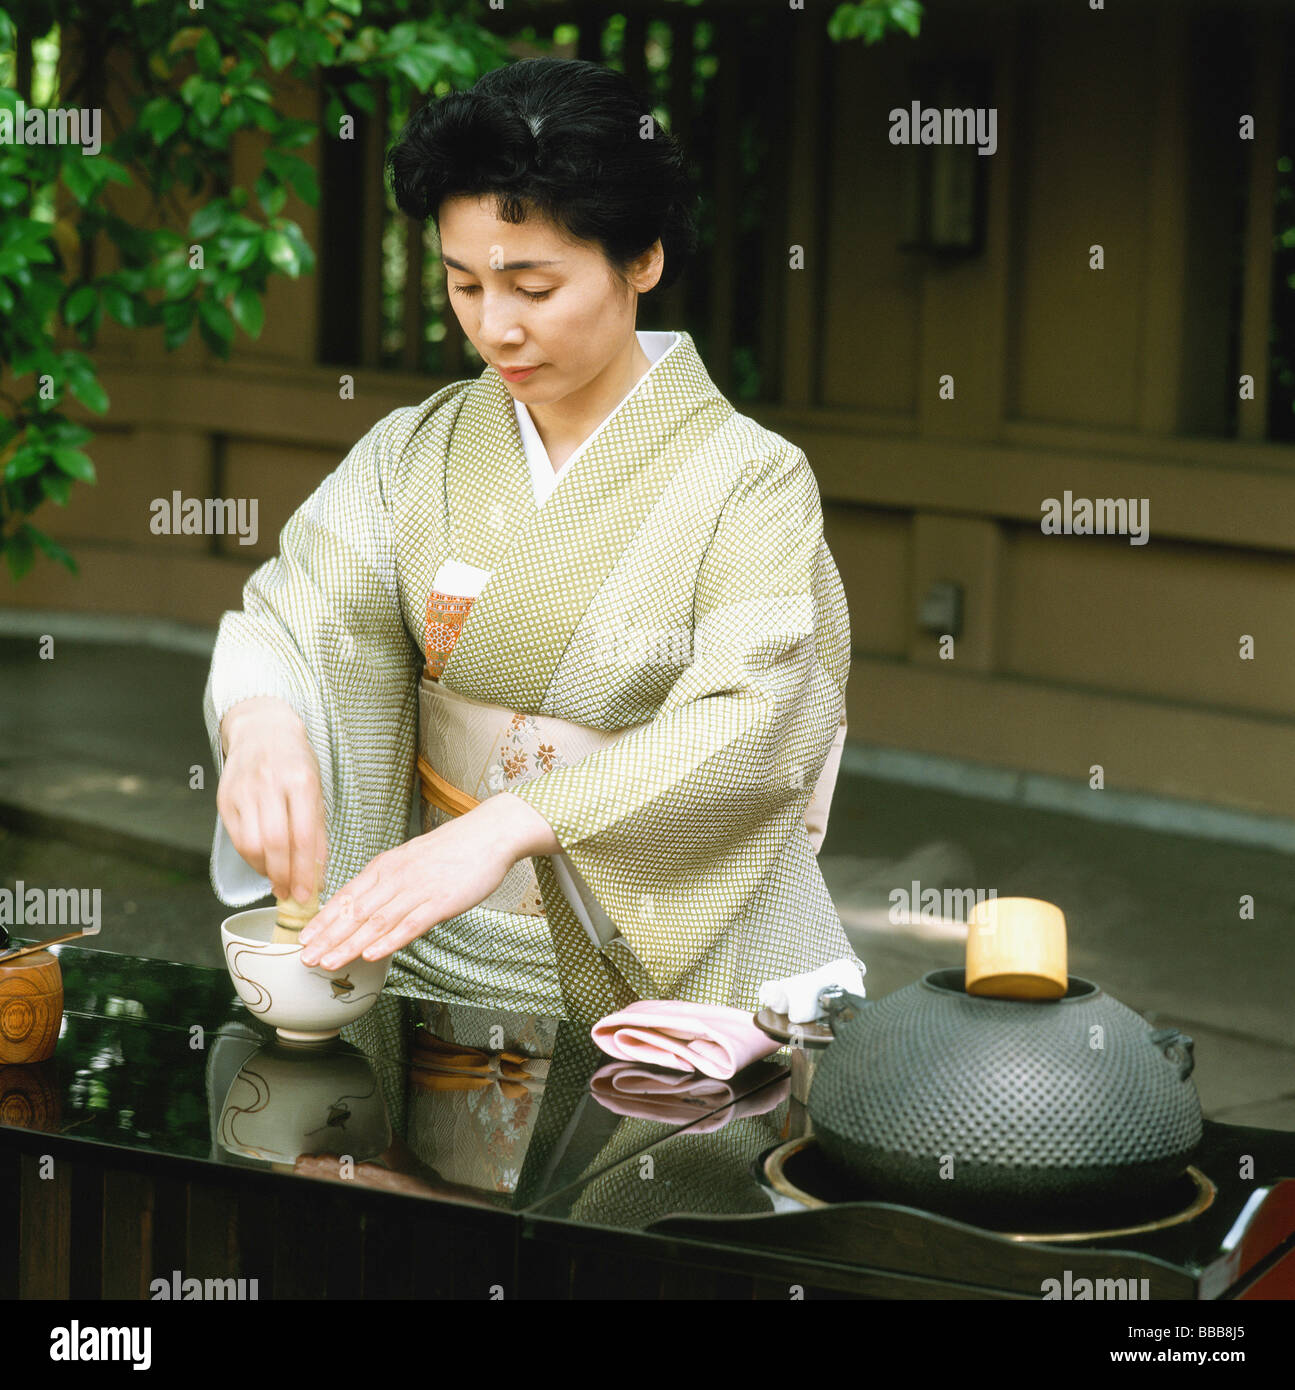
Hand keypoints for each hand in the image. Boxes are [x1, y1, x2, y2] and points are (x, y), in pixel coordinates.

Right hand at [217, 696, 326, 901]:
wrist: (262, 730)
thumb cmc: (296, 762)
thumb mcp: (316, 790)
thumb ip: (317, 830)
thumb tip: (317, 874)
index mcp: (300, 780)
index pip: (303, 835)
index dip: (304, 870)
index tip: (308, 894)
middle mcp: (269, 785)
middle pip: (275, 843)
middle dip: (284, 876)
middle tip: (292, 895)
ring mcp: (244, 791)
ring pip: (251, 845)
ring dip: (265, 871)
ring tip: (278, 882)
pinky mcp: (225, 799)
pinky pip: (237, 839)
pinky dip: (251, 858)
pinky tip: (263, 864)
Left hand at [297, 792, 558, 969]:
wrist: (489, 833)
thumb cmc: (453, 849)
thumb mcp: (411, 860)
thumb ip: (388, 882)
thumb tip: (367, 906)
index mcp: (386, 866)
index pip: (347, 896)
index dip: (323, 919)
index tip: (303, 938)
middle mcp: (396, 877)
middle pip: (355, 911)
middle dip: (327, 937)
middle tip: (304, 958)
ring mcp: (418, 889)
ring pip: (376, 921)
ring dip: (349, 944)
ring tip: (327, 962)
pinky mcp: (441, 901)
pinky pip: (410, 924)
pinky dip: (388, 941)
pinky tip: (371, 954)